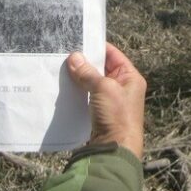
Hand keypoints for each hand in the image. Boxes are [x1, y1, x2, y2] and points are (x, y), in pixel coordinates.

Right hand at [67, 43, 146, 158]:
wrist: (114, 149)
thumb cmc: (116, 115)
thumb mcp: (103, 88)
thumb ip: (88, 72)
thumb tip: (74, 57)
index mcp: (130, 77)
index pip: (113, 55)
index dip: (97, 47)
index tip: (78, 41)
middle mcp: (121, 87)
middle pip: (100, 69)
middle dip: (84, 63)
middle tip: (64, 54)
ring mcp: (109, 100)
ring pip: (91, 83)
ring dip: (78, 78)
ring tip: (60, 69)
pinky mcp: (98, 113)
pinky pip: (86, 97)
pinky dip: (76, 92)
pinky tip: (63, 88)